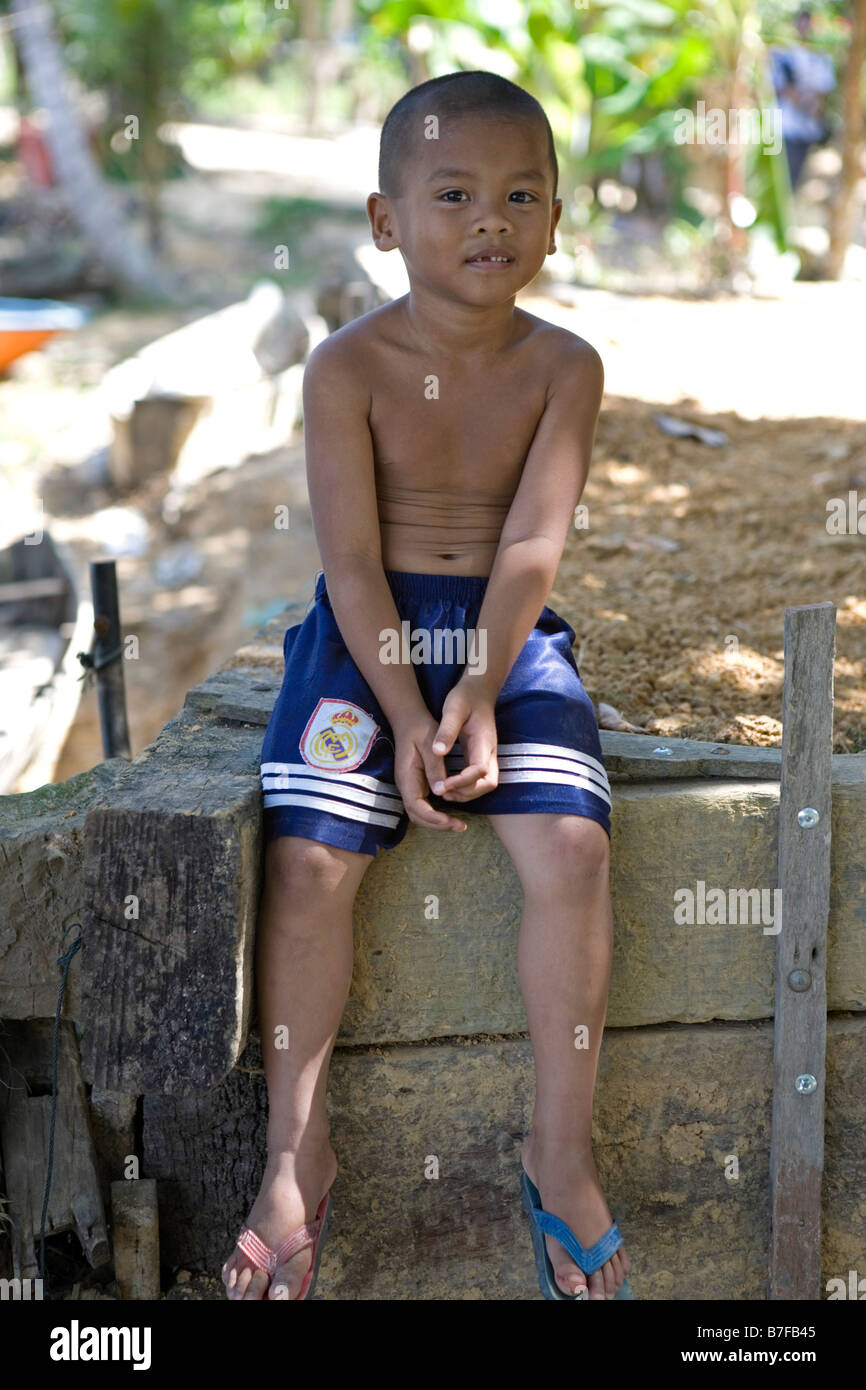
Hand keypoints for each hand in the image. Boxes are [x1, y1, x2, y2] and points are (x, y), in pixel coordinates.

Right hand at [392, 713, 468, 832]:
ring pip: (420, 814)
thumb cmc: (420, 730)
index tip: (452, 821)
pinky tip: (451, 813)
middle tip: (460, 827)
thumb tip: (441, 791)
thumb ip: (435, 769)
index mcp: (407, 777)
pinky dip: (436, 814)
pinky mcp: (417, 784)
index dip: (434, 818)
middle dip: (438, 825)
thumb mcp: (430, 746)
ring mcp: (410, 786)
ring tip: (458, 824)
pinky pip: (424, 806)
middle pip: (418, 816)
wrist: (409, 720)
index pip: (417, 807)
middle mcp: (406, 786)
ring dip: (437, 822)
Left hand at [429, 680, 498, 802]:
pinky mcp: (482, 756)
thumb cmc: (466, 697)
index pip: (480, 770)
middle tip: (445, 792)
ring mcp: (488, 755)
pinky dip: (467, 787)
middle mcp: (490, 751)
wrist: (479, 690)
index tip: (443, 785)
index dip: (463, 781)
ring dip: (467, 793)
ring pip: (486, 784)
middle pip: (488, 783)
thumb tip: (437, 752)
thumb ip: (446, 730)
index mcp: (483, 740)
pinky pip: (479, 779)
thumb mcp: (453, 709)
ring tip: (444, 792)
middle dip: (468, 792)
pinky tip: (448, 785)